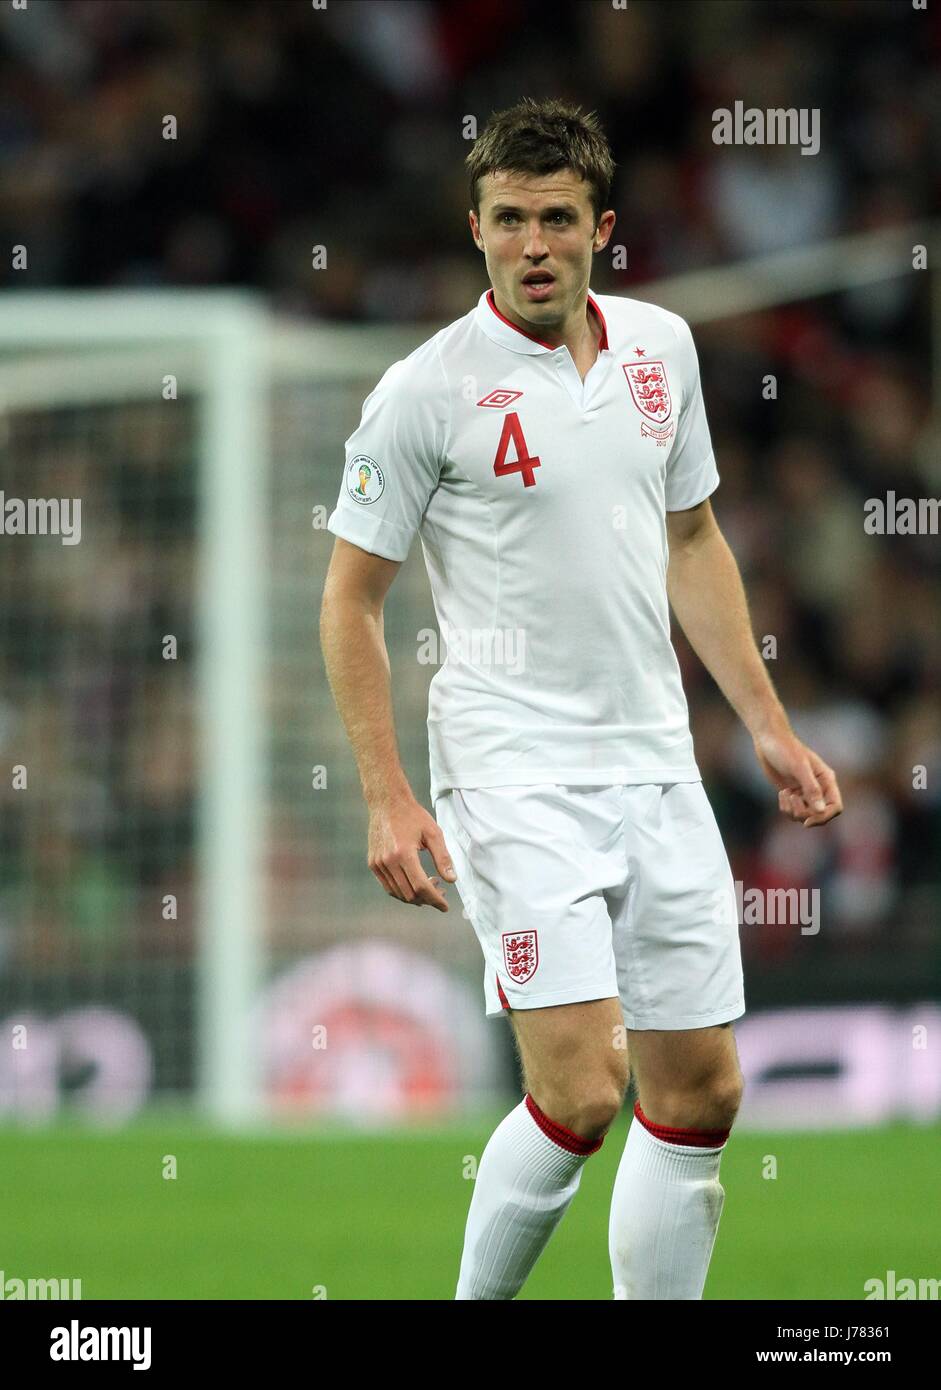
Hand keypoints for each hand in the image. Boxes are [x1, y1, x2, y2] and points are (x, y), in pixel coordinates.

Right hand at [367, 795, 457, 909]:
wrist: (386, 802)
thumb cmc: (412, 815)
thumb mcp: (433, 833)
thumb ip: (443, 858)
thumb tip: (452, 880)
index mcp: (404, 853)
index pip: (421, 887)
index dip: (435, 900)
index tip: (445, 906)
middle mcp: (388, 861)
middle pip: (409, 894)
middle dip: (427, 899)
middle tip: (440, 892)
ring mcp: (378, 864)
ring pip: (398, 893)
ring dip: (415, 897)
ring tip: (429, 885)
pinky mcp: (373, 864)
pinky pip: (388, 886)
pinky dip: (402, 891)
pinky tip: (414, 883)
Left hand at [752, 726, 842, 827]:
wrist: (769, 740)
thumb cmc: (786, 750)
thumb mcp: (799, 767)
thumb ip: (811, 789)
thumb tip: (819, 810)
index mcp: (826, 780)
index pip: (835, 806)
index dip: (824, 817)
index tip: (807, 821)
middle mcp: (819, 788)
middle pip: (819, 815)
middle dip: (804, 814)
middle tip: (791, 799)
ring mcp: (805, 792)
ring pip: (804, 815)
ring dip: (792, 810)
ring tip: (784, 794)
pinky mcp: (793, 794)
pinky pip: (792, 812)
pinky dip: (785, 807)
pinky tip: (781, 793)